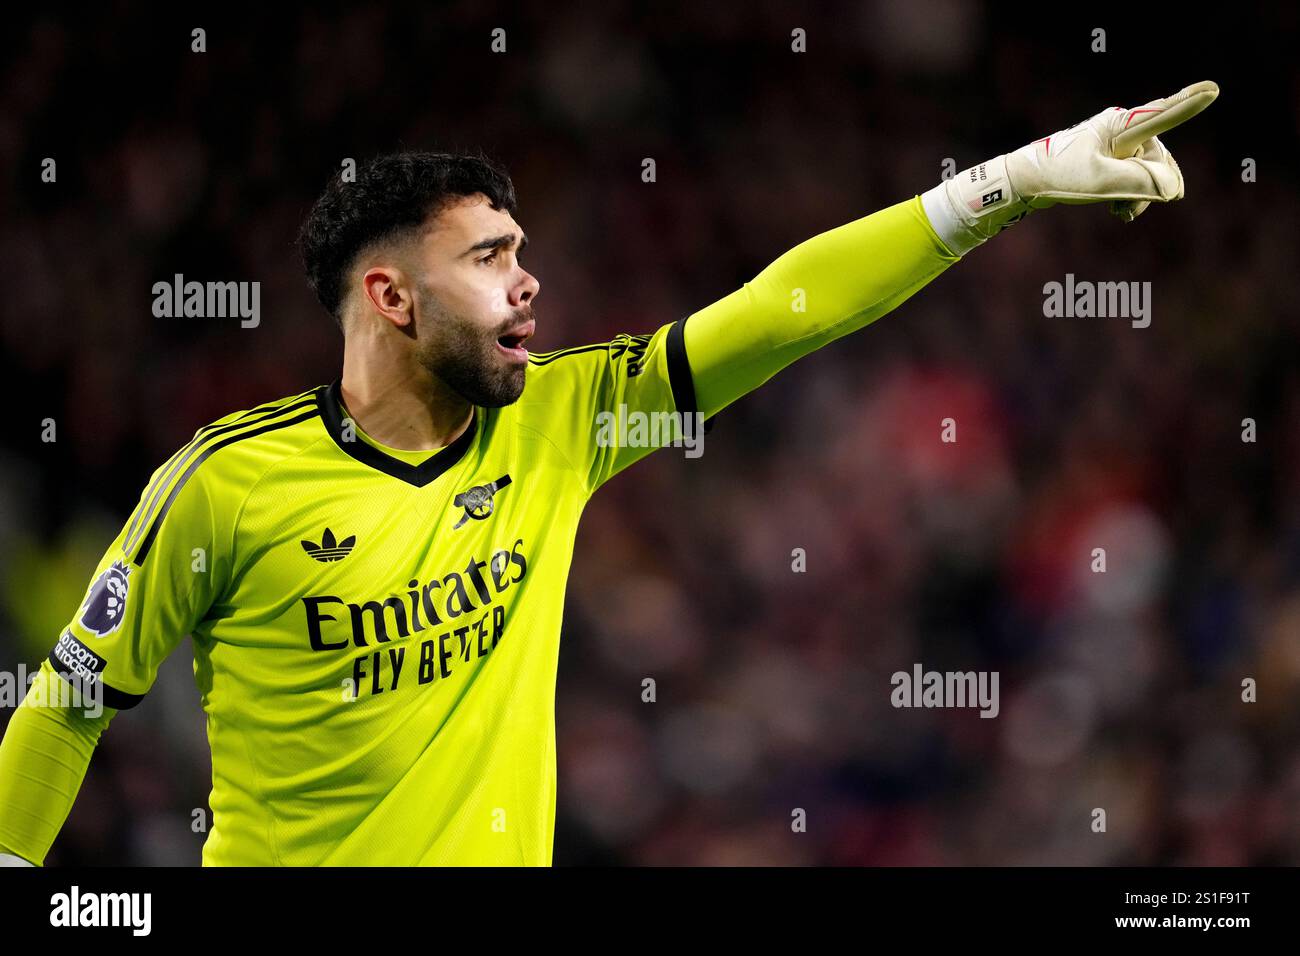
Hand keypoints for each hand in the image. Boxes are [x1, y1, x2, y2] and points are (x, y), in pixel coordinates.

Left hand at [1005, 81, 1218, 221]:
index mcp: (1121, 125)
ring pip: (1150, 174)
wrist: (1027, 182)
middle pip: (1159, 160)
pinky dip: (1130, 198)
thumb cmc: (1060, 176)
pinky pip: (1136, 180)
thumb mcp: (1101, 183)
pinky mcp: (1114, 159)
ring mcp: (1120, 145)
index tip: (1213, 88)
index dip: (1189, 103)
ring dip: (1138, 197)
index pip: (1162, 114)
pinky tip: (1116, 211)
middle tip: (1118, 204)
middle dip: (1148, 186)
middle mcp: (1125, 129)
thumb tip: (1173, 190)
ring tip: (1116, 211)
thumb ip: (1141, 183)